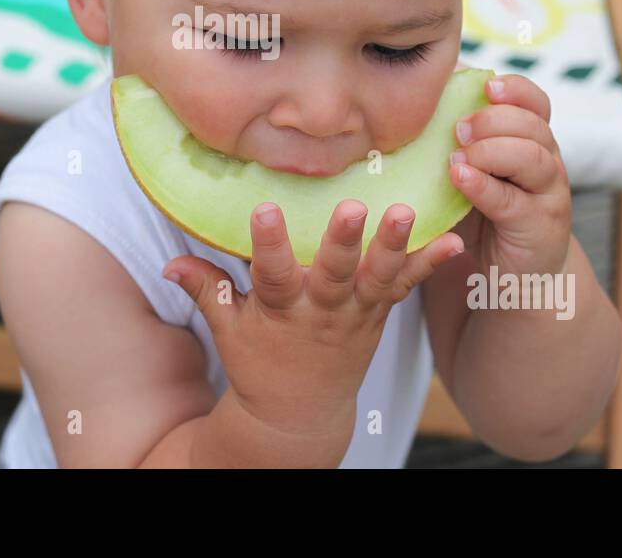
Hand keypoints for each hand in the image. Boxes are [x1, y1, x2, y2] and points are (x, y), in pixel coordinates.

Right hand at [161, 200, 462, 437]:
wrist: (299, 414)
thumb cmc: (258, 361)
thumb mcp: (227, 328)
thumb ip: (205, 288)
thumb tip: (167, 264)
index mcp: (280, 311)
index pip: (271, 274)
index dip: (268, 243)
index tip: (264, 208)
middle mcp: (320, 311)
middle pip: (332, 274)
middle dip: (341, 242)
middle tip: (352, 209)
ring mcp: (355, 313)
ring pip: (376, 278)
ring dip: (393, 246)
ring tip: (406, 212)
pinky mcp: (379, 313)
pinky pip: (407, 287)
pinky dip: (430, 264)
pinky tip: (454, 240)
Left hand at [444, 74, 571, 276]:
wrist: (519, 276)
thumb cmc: (487, 215)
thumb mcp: (475, 172)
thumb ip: (459, 142)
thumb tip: (419, 101)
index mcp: (533, 141)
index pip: (536, 102)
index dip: (515, 89)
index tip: (485, 84)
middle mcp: (548, 162)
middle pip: (533, 125)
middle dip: (493, 119)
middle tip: (458, 128)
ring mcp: (548, 195)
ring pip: (533, 158)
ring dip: (491, 150)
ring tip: (456, 156)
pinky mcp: (538, 227)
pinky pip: (513, 200)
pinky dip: (484, 186)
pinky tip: (460, 178)